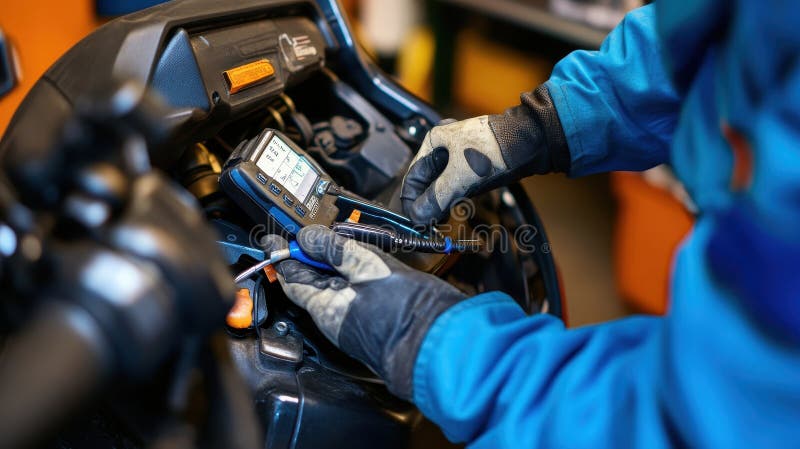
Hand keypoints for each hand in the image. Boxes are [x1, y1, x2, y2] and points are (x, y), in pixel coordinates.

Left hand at [267, 226, 466, 399]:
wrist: (438, 345)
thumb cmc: (408, 311)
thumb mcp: (368, 266)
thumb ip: (335, 250)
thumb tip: (308, 238)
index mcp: (325, 307)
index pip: (290, 279)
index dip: (281, 255)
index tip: (272, 240)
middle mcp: (334, 319)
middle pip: (310, 283)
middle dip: (305, 256)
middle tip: (303, 233)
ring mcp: (353, 322)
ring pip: (331, 288)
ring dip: (327, 265)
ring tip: (330, 242)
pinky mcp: (371, 321)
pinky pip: (349, 295)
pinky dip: (346, 276)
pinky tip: (356, 262)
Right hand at [401, 86, 569, 224]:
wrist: (530, 141)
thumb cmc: (494, 150)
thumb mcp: (460, 177)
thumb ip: (436, 198)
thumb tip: (417, 217)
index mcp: (433, 143)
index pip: (412, 179)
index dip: (412, 203)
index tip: (416, 223)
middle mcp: (442, 148)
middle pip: (424, 183)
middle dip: (426, 205)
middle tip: (428, 226)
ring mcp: (458, 157)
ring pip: (440, 186)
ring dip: (439, 205)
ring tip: (440, 222)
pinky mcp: (472, 166)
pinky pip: (455, 186)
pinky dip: (452, 200)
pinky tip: (453, 211)